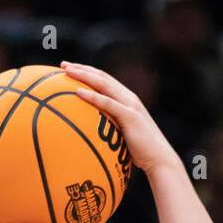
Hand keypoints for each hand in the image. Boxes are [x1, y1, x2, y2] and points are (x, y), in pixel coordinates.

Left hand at [61, 60, 175, 175]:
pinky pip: (107, 103)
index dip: (88, 72)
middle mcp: (129, 98)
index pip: (105, 80)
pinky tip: (77, 92)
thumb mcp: (124, 136)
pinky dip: (92, 96)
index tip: (71, 69)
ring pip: (103, 84)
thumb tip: (94, 134)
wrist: (159, 158)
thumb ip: (112, 129)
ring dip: (84, 76)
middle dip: (82, 68)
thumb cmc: (141, 152)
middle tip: (63, 64)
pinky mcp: (130, 116)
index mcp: (127, 100)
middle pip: (102, 77)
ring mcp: (130, 105)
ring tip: (66, 72)